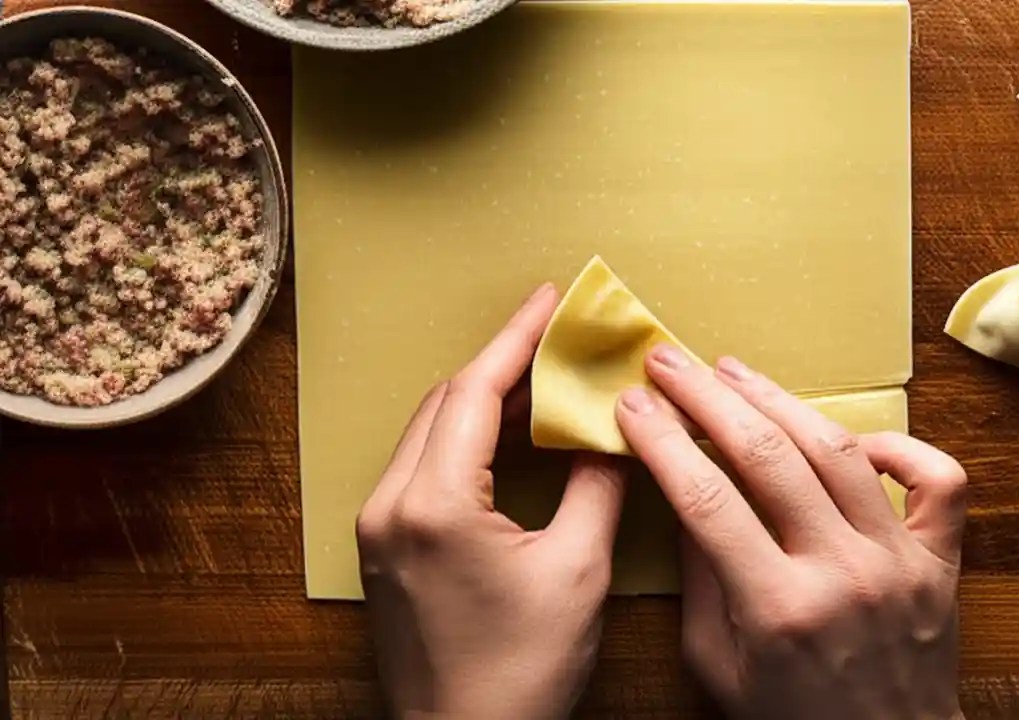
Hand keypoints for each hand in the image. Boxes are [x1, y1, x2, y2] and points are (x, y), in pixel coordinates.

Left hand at [357, 283, 627, 719]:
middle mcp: (390, 504)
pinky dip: (470, 439)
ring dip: (487, 400)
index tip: (551, 299)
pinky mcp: (386, 548)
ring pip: (432, 430)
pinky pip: (425, 465)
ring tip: (548, 382)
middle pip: (448, 401)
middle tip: (561, 340)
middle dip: (505, 363)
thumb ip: (596, 487)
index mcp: (433, 503)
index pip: (477, 392)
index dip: (518, 338)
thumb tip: (613, 433)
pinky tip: (513, 439)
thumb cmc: (518, 674)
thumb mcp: (577, 572)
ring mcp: (379, 527)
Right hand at [616, 345, 966, 719]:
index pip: (705, 498)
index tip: (633, 404)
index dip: (662, 440)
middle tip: (669, 360)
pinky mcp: (940, 562)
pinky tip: (852, 438)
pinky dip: (898, 446)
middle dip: (707, 397)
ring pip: (840, 450)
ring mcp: (900, 563)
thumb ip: (699, 581)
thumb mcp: (716, 668)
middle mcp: (843, 575)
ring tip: (734, 371)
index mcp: (778, 610)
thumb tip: (684, 493)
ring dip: (780, 400)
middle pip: (767, 456)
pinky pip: (938, 479)